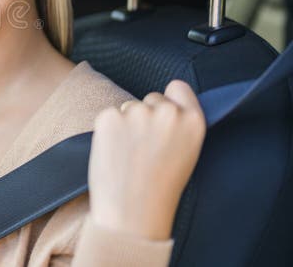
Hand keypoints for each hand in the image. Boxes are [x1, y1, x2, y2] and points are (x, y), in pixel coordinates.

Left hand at [87, 80, 205, 239]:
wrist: (133, 213)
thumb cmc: (160, 189)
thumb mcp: (186, 153)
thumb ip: (179, 125)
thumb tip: (166, 102)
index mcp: (193, 121)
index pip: (178, 88)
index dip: (169, 100)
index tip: (163, 115)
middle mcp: (167, 112)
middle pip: (151, 98)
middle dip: (146, 116)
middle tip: (144, 148)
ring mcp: (137, 112)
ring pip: (128, 107)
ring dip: (126, 124)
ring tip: (129, 155)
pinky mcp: (109, 117)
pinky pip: (109, 116)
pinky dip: (108, 130)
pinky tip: (114, 152)